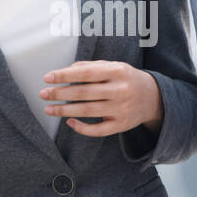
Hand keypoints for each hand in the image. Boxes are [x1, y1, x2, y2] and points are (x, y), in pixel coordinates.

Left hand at [39, 61, 161, 136]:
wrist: (153, 97)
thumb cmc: (126, 79)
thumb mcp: (113, 66)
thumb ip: (91, 67)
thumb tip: (67, 69)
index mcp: (117, 71)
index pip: (86, 73)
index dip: (65, 76)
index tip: (48, 77)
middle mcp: (120, 90)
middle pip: (83, 93)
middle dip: (60, 94)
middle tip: (44, 94)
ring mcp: (121, 109)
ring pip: (87, 111)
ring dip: (65, 110)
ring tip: (49, 109)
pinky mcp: (121, 125)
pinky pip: (97, 130)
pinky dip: (81, 127)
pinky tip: (69, 121)